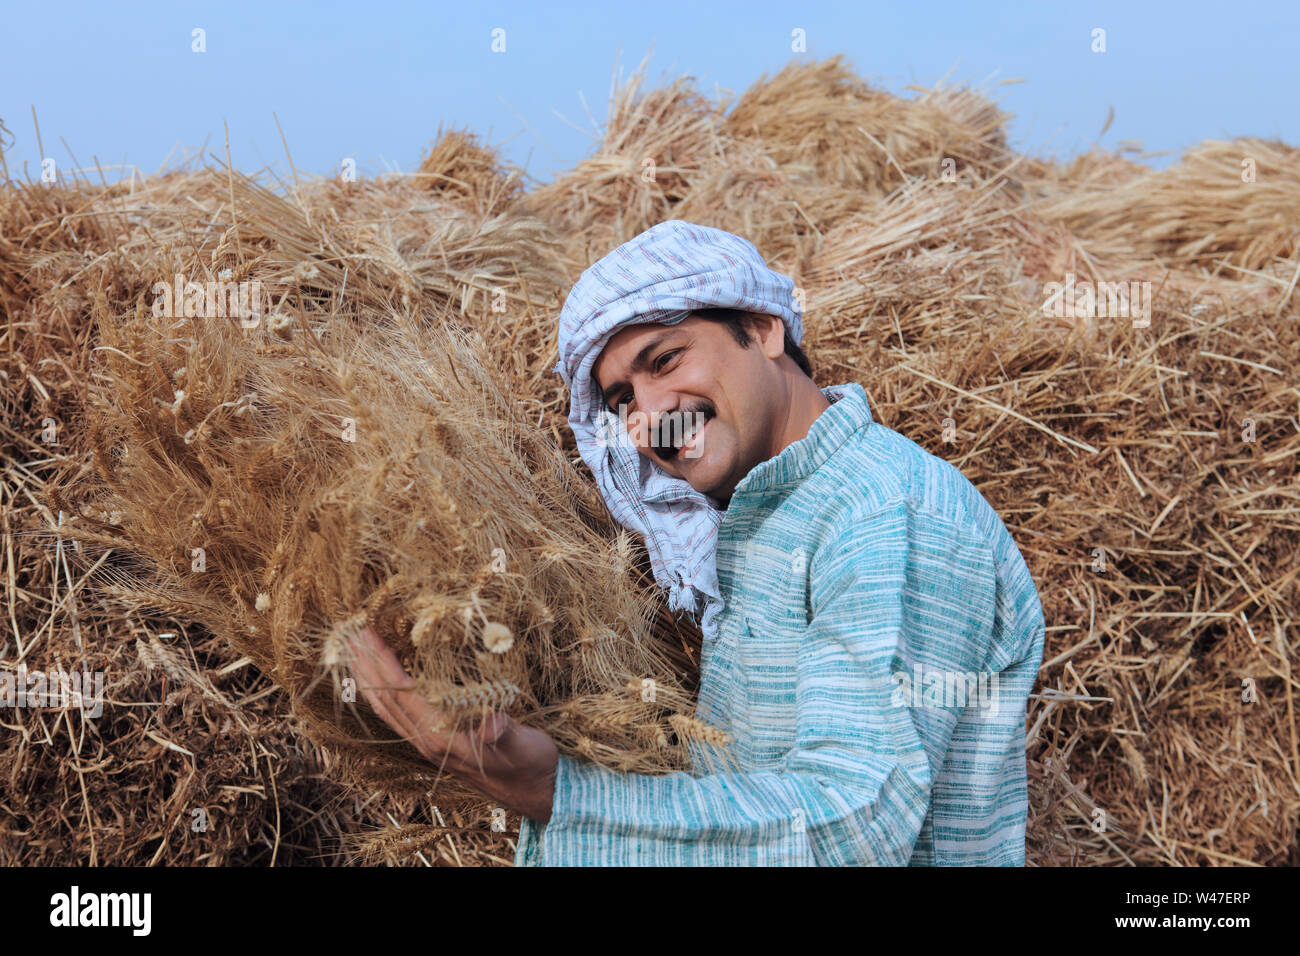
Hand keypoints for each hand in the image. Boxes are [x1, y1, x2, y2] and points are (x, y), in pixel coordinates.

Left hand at [343, 623, 558, 822]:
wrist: (539, 794)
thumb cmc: (532, 766)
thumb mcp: (524, 746)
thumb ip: (504, 734)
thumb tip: (491, 723)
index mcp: (442, 739)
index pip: (402, 694)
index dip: (383, 663)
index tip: (366, 633)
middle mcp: (428, 743)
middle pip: (385, 701)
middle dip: (365, 666)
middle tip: (346, 632)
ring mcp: (429, 745)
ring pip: (387, 710)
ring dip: (368, 679)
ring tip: (353, 652)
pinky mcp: (437, 744)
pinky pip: (398, 715)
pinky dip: (383, 694)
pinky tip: (382, 683)